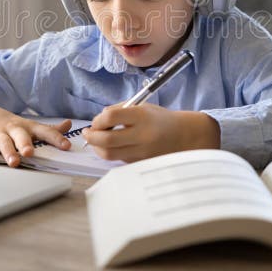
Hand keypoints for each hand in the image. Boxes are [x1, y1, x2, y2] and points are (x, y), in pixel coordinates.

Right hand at [0, 95, 71, 166]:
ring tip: (14, 162)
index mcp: (27, 127)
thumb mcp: (29, 125)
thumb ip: (49, 129)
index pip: (44, 131)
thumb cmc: (10, 124)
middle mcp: (13, 129)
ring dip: (8, 152)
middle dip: (25, 144)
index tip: (66, 146)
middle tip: (30, 153)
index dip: (56, 138)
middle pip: (21, 135)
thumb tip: (69, 124)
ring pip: (3, 142)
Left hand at [81, 103, 220, 161]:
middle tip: (88, 133)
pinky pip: (118, 159)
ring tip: (96, 140)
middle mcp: (141, 135)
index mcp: (141, 116)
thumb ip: (119, 110)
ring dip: (97, 147)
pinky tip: (113, 146)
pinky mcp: (140, 163)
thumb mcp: (142, 107)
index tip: (96, 121)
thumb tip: (98, 121)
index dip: (98, 119)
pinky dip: (111, 152)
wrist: (183, 136)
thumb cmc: (159, 119)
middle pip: (106, 140)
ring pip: (109, 154)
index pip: (110, 117)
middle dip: (91, 136)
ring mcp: (141, 152)